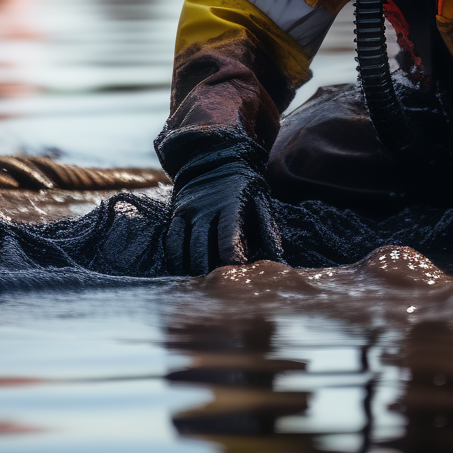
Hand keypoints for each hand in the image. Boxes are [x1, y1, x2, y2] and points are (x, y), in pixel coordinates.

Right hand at [155, 125, 281, 275]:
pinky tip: (184, 275)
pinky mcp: (177, 213)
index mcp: (232, 204)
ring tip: (203, 288)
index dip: (232, 259)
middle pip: (203, 246)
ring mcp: (190, 210)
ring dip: (193, 270)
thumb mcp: (262, 204)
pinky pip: (172, 241)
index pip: (229, 237)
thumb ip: (269, 233)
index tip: (237, 277)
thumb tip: (280, 263)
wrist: (218, 161)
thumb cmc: (247, 189)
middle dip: (209, 272)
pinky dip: (176, 260)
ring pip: (185, 247)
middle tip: (218, 291)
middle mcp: (207, 207)